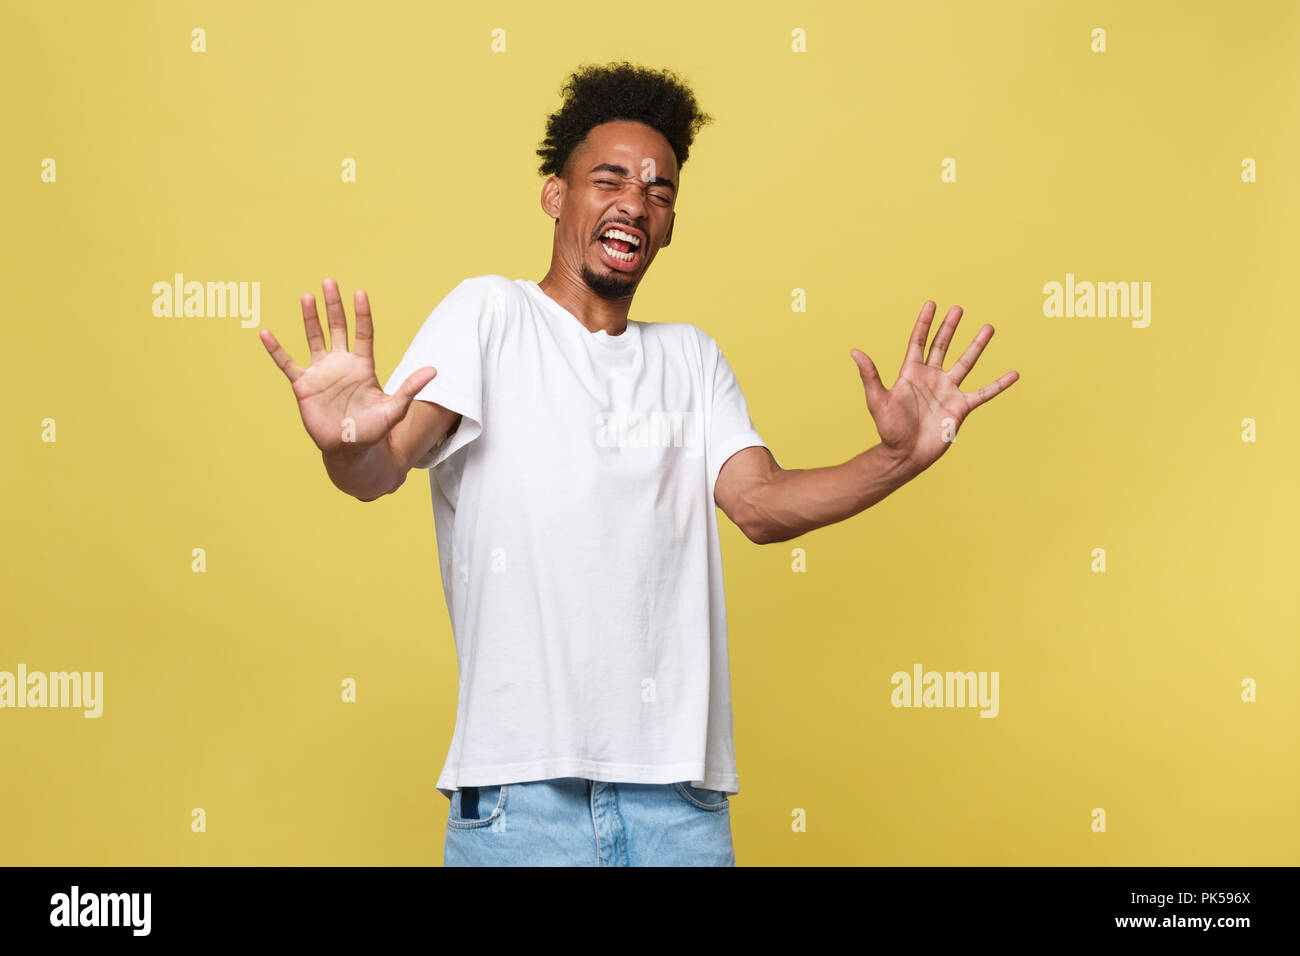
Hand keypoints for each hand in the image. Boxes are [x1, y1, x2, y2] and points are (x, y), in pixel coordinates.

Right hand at [259, 278, 435, 455]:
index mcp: (363, 366)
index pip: (363, 333)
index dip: (362, 314)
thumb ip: (410, 388)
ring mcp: (321, 373)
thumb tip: (434, 370)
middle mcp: (341, 364)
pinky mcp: (303, 385)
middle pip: (337, 328)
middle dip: (334, 306)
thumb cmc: (373, 430)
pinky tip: (266, 333)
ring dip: (310, 319)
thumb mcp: (394, 409)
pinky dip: (276, 350)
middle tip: (329, 282)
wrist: (349, 449)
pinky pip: (287, 364)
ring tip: (307, 296)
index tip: (360, 293)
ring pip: (314, 339)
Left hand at [850, 301, 1018, 473]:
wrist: (905, 455)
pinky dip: (999, 384)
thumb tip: (854, 351)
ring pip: (966, 362)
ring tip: (988, 327)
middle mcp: (931, 378)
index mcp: (911, 373)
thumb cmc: (889, 429)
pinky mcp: (961, 407)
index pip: (918, 342)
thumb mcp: (877, 400)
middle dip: (949, 327)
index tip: (932, 304)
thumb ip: (870, 375)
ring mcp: (947, 391)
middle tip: (958, 308)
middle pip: (942, 346)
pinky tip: (1014, 374)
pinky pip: (984, 393)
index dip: (924, 324)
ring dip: (977, 346)